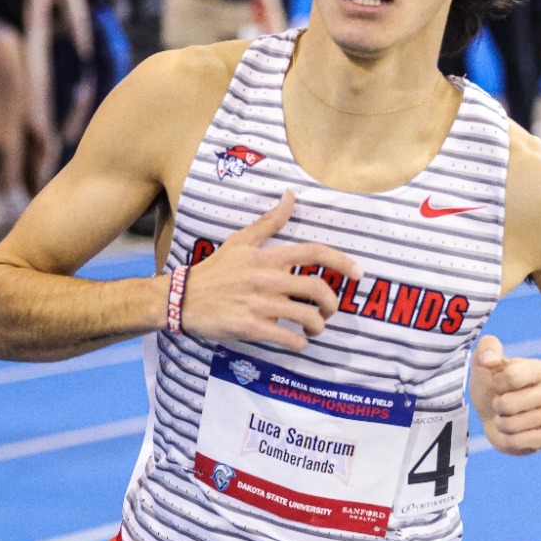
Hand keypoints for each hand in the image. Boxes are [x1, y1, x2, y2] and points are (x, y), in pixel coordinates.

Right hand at [179, 191, 359, 352]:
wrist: (182, 298)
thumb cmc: (216, 270)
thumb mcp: (241, 241)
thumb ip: (270, 222)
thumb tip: (291, 196)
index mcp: (268, 257)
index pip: (314, 253)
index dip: (341, 262)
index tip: (358, 273)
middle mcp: (268, 279)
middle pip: (317, 288)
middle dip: (332, 303)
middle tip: (330, 310)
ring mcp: (260, 304)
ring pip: (306, 316)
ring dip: (318, 326)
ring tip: (315, 329)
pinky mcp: (251, 327)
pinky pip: (288, 338)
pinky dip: (299, 344)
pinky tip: (298, 343)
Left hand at [470, 335, 540, 455]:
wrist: (496, 414)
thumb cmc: (491, 385)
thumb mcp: (484, 362)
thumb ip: (486, 348)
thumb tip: (490, 360)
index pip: (512, 377)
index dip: (496, 384)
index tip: (497, 383)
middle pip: (509, 404)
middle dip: (497, 406)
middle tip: (501, 403)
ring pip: (513, 425)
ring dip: (501, 423)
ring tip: (507, 417)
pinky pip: (519, 442)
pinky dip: (507, 439)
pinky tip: (512, 432)